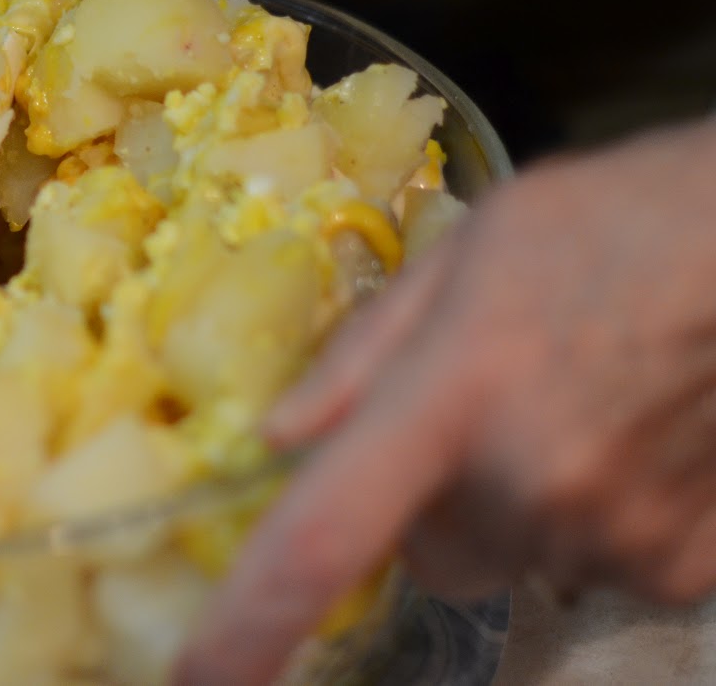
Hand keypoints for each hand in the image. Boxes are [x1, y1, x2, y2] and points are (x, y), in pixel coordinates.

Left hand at [175, 119, 715, 684]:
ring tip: (574, 404)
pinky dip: (597, 522)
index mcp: (451, 398)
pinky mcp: (681, 569)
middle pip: (429, 554)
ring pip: (512, 560)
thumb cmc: (609, 223)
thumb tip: (279, 439)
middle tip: (484, 412)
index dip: (250, 622)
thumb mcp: (463, 251)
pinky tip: (630, 434)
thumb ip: (361, 354)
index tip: (195, 681)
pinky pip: (596, 567)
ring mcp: (614, 538)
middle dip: (434, 503)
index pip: (326, 535)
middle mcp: (527, 487)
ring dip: (519, 507)